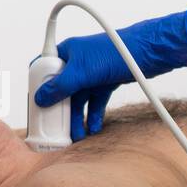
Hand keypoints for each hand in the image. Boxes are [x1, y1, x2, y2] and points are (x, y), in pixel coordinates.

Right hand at [32, 8, 186, 140]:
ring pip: (78, 99)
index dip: (38, 88)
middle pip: (61, 90)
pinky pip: (94, 102)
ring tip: (77, 135)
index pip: (44, 69)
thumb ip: (60, 86)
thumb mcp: (83, 71)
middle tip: (56, 128)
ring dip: (76, 117)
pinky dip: (93, 114)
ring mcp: (91, 73)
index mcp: (66, 52)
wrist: (149, 52)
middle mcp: (76, 63)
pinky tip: (93, 128)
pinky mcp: (105, 82)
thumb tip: (41, 99)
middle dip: (59, 110)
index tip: (36, 107)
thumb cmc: (117, 52)